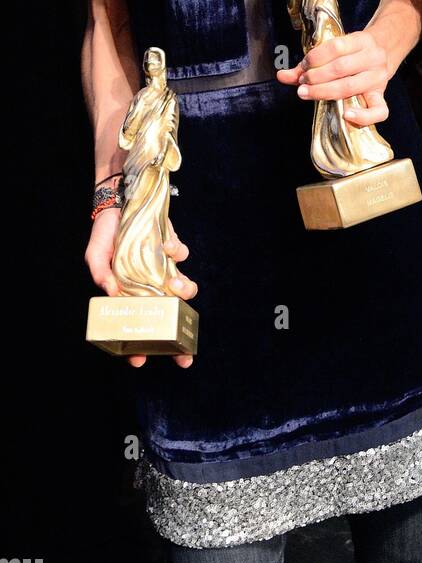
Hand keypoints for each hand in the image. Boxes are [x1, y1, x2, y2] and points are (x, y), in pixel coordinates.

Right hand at [85, 206, 197, 367]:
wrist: (119, 202)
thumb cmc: (104, 235)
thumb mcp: (95, 256)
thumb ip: (101, 274)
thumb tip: (112, 292)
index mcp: (130, 294)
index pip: (137, 327)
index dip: (140, 347)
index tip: (139, 360)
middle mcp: (150, 285)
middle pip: (168, 317)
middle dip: (179, 340)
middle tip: (184, 356)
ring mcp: (163, 268)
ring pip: (183, 289)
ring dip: (185, 291)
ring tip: (177, 286)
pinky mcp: (173, 248)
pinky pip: (181, 254)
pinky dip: (178, 251)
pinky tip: (167, 245)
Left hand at [277, 29, 388, 125]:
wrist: (386, 50)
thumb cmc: (353, 52)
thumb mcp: (336, 49)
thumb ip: (309, 63)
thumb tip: (281, 76)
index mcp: (362, 40)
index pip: (336, 47)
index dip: (315, 58)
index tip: (303, 67)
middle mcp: (373, 58)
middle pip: (341, 68)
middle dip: (315, 77)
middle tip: (302, 83)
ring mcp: (379, 78)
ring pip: (351, 87)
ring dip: (324, 91)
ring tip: (308, 93)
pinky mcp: (381, 95)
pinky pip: (379, 111)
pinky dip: (363, 117)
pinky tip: (346, 115)